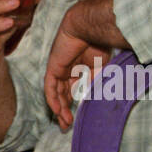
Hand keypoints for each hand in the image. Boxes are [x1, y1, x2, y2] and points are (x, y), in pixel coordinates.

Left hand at [43, 13, 111, 130]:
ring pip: (56, 93)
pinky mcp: (52, 68)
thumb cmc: (98, 41)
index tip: (76, 117)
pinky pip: (50, 87)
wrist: (89, 26)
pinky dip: (53, 99)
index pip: (72, 89)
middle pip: (62, 93)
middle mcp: (66, 69)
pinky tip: (57, 111)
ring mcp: (58, 68)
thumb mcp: (101, 66)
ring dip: (60, 109)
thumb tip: (95, 97)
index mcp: (78, 67)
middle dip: (64, 110)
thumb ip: (96, 81)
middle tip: (67, 125)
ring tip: (64, 123)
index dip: (73, 103)